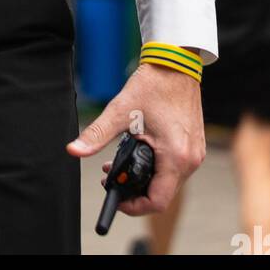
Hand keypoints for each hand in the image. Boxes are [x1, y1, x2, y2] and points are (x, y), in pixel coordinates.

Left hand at [66, 61, 204, 215]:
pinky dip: (156, 167)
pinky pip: (175, 168)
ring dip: (144, 177)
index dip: (134, 206)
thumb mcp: (120, 111)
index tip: (115, 197)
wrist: (176, 64)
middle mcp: (191, 160)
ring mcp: (195, 153)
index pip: (157, 201)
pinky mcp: (194, 146)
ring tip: (119, 162)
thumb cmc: (153, 85)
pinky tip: (138, 152)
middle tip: (110, 175)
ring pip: (168, 181)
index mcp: (175, 156)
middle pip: (162, 193)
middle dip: (134, 189)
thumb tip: (74, 150)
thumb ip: (97, 135)